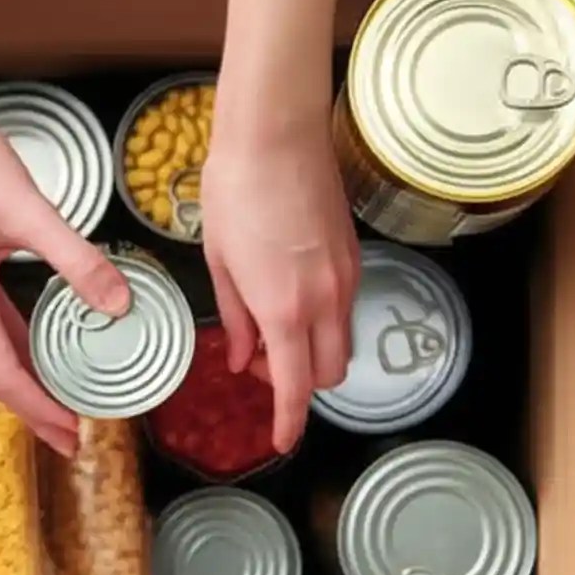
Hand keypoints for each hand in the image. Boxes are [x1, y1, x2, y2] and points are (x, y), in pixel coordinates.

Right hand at [0, 109, 130, 456]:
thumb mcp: (31, 211)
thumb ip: (77, 262)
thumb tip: (118, 304)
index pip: (2, 371)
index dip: (38, 407)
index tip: (70, 433)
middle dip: (28, 407)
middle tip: (68, 435)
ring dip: (15, 378)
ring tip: (54, 400)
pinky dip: (2, 345)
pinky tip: (30, 347)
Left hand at [200, 125, 359, 453]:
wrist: (276, 134)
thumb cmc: (235, 191)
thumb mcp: (220, 262)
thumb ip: (236, 319)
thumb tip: (243, 360)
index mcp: (284, 308)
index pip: (297, 387)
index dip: (290, 421)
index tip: (282, 440)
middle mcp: (325, 300)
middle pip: (330, 373)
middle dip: (301, 386)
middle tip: (262, 368)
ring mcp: (345, 277)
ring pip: (341, 341)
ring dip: (313, 353)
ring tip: (272, 331)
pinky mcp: (354, 255)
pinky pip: (344, 308)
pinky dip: (322, 322)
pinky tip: (290, 300)